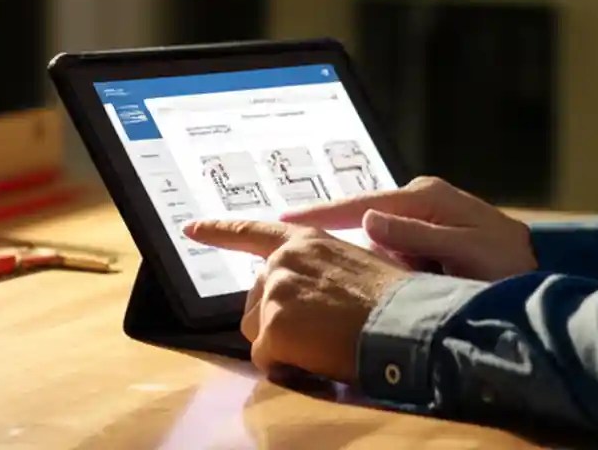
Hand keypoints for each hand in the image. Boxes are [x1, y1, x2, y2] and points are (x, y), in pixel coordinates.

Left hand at [182, 220, 408, 382]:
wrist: (406, 322)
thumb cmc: (395, 299)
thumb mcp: (359, 263)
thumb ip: (324, 269)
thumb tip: (313, 294)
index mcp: (306, 241)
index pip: (254, 232)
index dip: (220, 231)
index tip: (191, 228)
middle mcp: (283, 262)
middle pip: (257, 301)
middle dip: (278, 321)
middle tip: (320, 331)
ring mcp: (275, 293)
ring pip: (259, 332)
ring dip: (284, 344)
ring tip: (326, 342)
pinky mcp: (272, 327)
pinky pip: (267, 360)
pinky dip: (289, 368)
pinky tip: (320, 358)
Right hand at [279, 176, 537, 280]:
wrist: (538, 270)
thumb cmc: (507, 264)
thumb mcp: (466, 249)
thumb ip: (418, 235)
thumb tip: (369, 219)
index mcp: (426, 197)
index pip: (360, 203)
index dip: (319, 214)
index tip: (280, 220)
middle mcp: (420, 198)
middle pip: (359, 214)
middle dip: (324, 227)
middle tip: (281, 240)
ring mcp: (423, 214)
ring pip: (371, 232)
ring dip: (350, 246)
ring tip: (317, 256)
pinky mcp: (426, 231)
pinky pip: (386, 241)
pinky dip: (370, 254)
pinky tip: (358, 267)